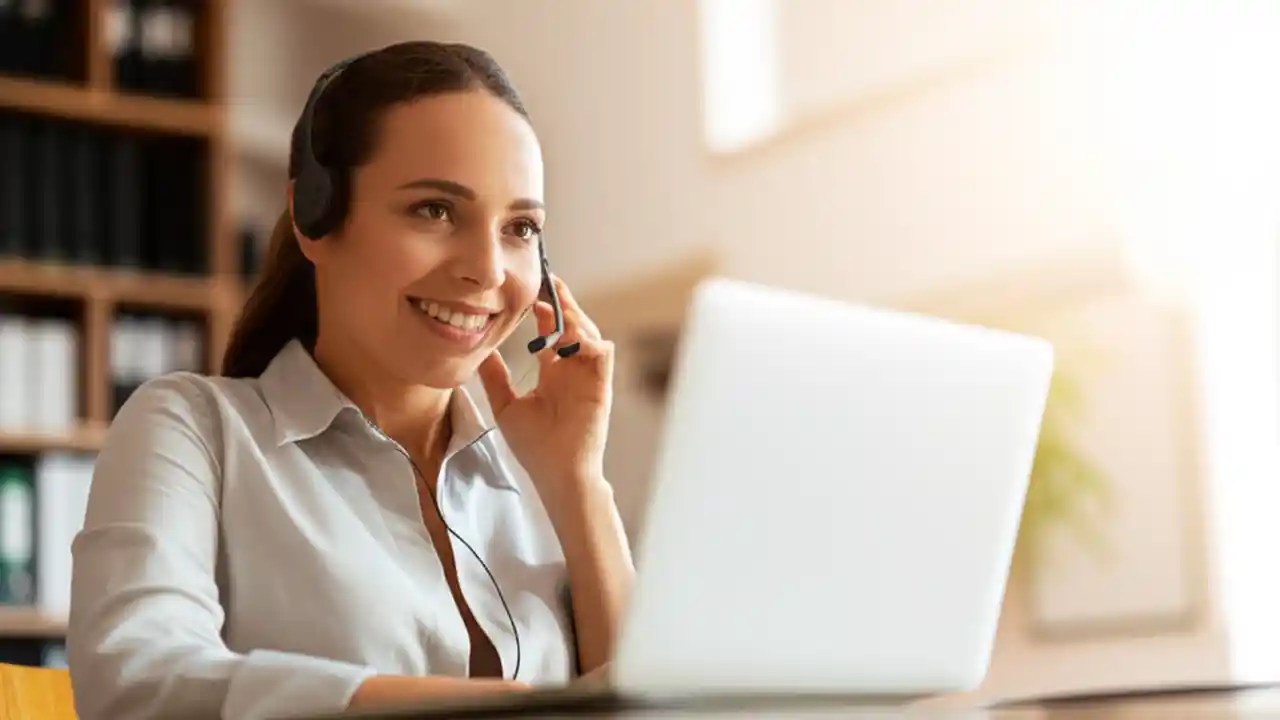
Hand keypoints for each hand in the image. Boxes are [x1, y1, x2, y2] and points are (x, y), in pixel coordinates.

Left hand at [477, 275, 613, 507]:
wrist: (556, 474)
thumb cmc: (535, 446)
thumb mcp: (506, 405)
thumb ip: (495, 377)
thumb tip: (478, 350)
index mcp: (553, 373)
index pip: (551, 332)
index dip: (542, 310)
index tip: (527, 294)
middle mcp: (572, 370)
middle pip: (572, 325)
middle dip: (561, 303)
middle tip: (547, 283)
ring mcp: (588, 377)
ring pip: (589, 333)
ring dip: (574, 317)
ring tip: (556, 303)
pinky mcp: (600, 386)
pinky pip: (602, 354)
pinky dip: (589, 340)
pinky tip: (570, 335)